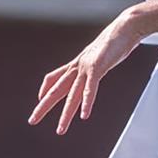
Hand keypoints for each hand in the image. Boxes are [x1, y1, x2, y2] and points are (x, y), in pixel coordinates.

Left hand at [28, 13, 145, 134]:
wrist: (126, 26)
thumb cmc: (117, 40)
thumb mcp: (101, 54)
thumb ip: (96, 62)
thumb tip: (99, 63)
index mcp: (77, 63)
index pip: (54, 77)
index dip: (45, 89)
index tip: (40, 99)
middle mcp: (78, 66)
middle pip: (56, 90)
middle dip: (43, 107)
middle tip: (32, 121)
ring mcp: (86, 66)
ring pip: (71, 94)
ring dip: (65, 114)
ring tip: (60, 130)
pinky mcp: (98, 67)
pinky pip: (90, 88)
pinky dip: (86, 102)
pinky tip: (84, 115)